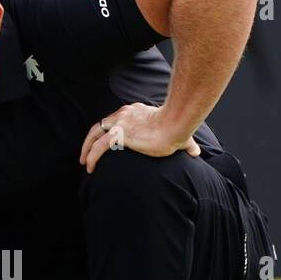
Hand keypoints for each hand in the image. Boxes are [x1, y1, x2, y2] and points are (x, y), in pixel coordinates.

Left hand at [80, 103, 200, 173]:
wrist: (177, 124)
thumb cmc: (180, 129)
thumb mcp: (181, 136)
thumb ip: (186, 144)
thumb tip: (196, 153)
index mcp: (135, 112)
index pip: (115, 119)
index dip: (107, 132)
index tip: (103, 143)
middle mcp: (124, 114)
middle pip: (100, 124)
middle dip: (90, 139)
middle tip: (85, 153)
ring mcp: (121, 123)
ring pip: (95, 134)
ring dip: (86, 149)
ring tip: (84, 163)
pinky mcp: (120, 134)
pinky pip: (98, 146)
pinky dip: (91, 156)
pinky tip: (89, 167)